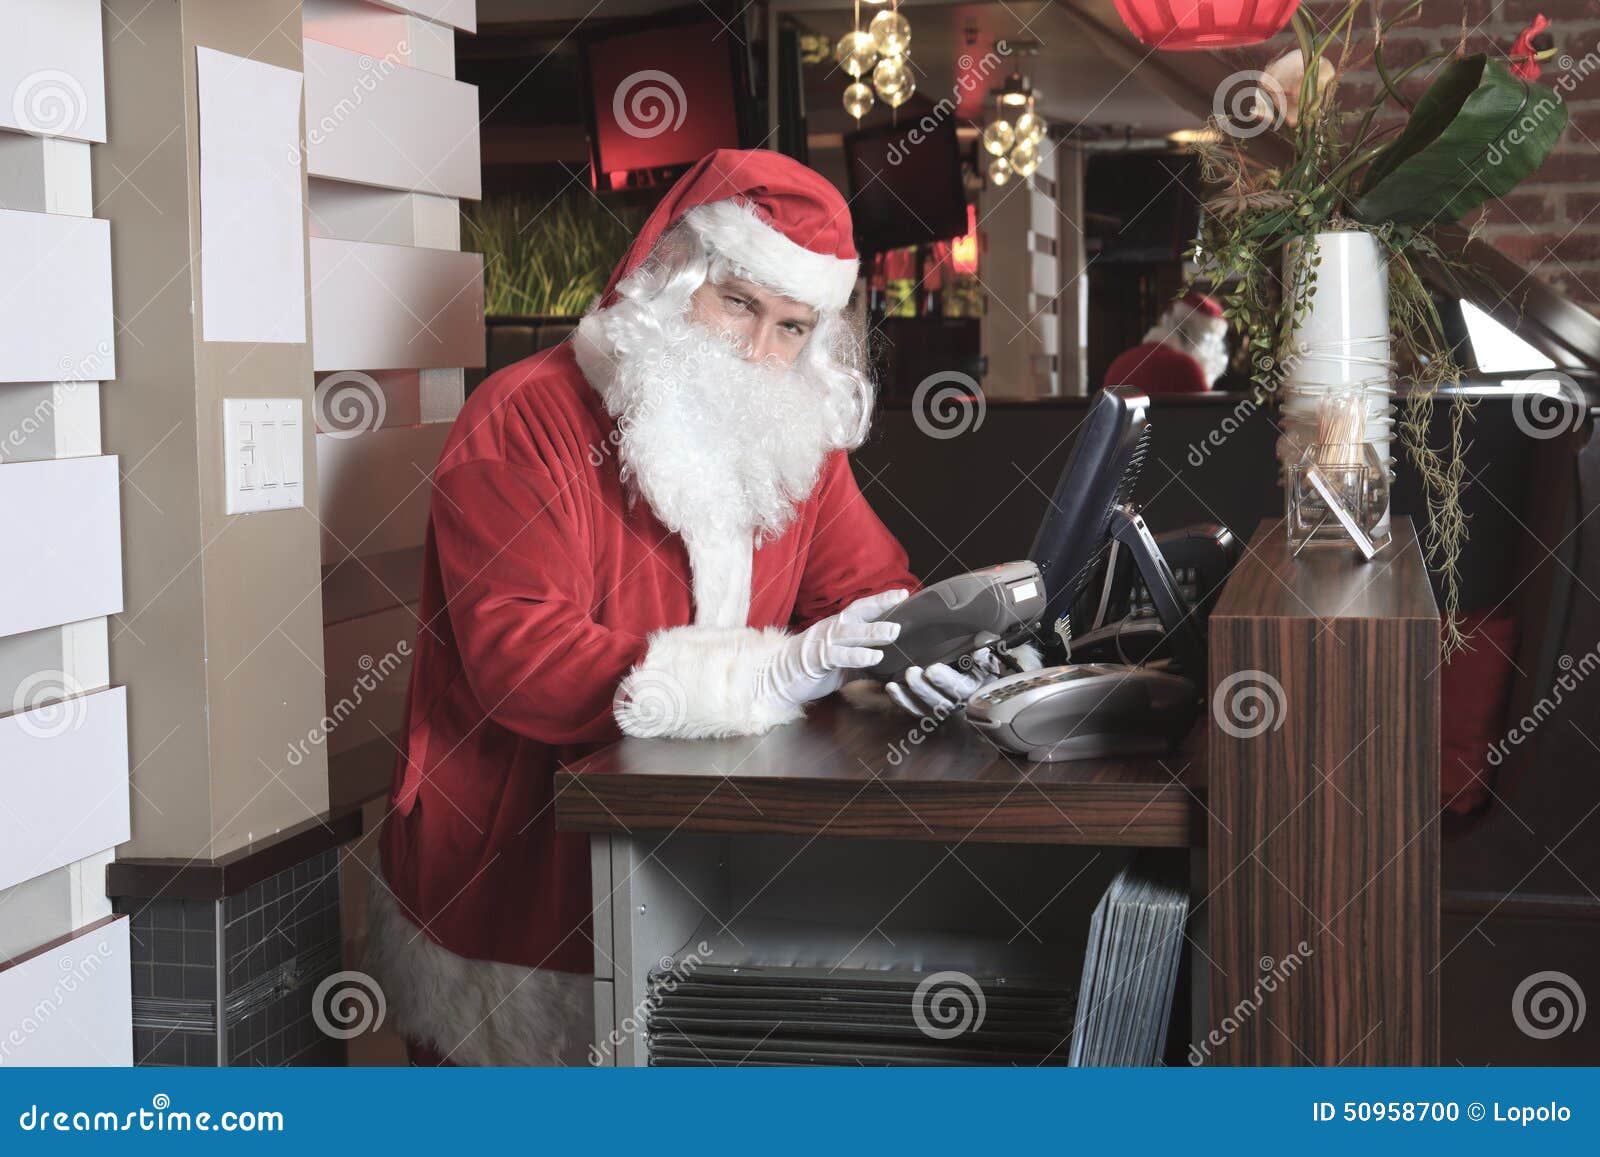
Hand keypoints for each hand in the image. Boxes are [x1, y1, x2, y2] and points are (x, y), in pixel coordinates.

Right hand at [757, 589, 907, 710]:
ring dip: (872, 631)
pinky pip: (839, 655)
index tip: (902, 593)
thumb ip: (861, 659)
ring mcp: (823, 642)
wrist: (777, 679)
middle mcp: (831, 629)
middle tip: (901, 597)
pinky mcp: (816, 659)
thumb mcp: (841, 662)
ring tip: (893, 632)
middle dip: (879, 604)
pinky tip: (874, 657)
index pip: (862, 609)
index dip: (881, 600)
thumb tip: (885, 662)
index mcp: (837, 626)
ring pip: (850, 632)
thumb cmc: (810, 669)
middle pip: (857, 611)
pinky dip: (857, 655)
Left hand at [886, 642, 1048, 718]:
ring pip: (923, 708)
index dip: (945, 681)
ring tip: (893, 686)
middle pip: (938, 702)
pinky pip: (913, 709)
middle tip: (911, 673)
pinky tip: (890, 690)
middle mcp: (956, 703)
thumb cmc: (978, 666)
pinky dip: (901, 701)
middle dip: (922, 688)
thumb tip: (979, 653)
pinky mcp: (927, 708)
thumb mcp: (986, 659)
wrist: (976, 679)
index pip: (959, 689)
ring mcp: (940, 708)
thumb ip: (984, 657)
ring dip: (908, 698)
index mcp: (972, 690)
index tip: (931, 670)